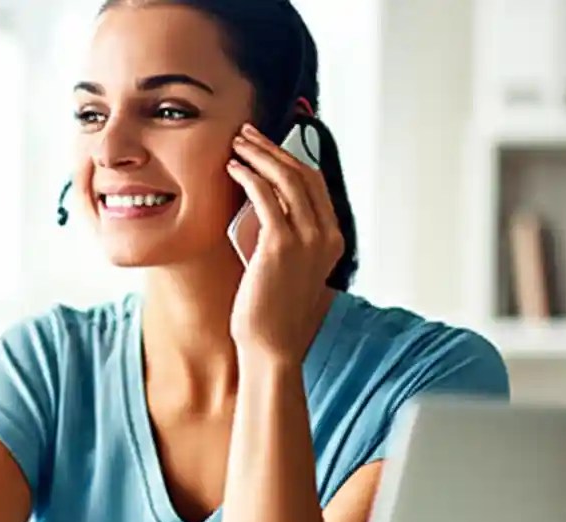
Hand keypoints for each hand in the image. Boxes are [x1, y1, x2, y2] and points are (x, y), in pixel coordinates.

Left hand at [226, 123, 342, 366]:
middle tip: (247, 133)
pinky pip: (266, 198)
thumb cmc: (270, 311)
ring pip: (286, 179)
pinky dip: (249, 176)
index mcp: (332, 240)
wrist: (271, 345)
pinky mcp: (281, 245)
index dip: (290, 158)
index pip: (315, 184)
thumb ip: (282, 237)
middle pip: (302, 174)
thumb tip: (259, 207)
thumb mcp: (285, 267)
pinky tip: (234, 167)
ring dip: (260, 155)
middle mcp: (325, 235)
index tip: (267, 145)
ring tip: (237, 143)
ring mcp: (307, 239)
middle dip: (273, 148)